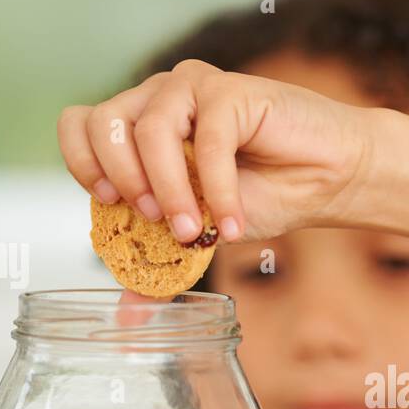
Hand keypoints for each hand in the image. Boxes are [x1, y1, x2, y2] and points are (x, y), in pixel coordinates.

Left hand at [58, 59, 374, 242]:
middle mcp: (160, 100)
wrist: (328, 177)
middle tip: (156, 220)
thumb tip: (126, 319)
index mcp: (141, 126)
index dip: (84, 163)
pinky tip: (233, 223)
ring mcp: (194, 89)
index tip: (111, 203)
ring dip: (168, 189)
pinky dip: (217, 191)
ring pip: (150, 130)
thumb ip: (161, 266)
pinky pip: (209, 141)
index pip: (80, 124)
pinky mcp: (232, 91)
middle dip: (124, 180)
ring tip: (193, 229)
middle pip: (104, 123)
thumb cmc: (265, 196)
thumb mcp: (201, 236)